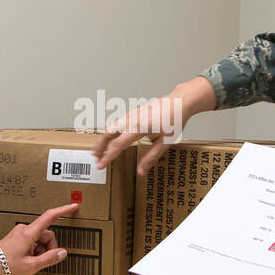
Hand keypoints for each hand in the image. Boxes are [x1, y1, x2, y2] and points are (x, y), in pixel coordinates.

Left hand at [0, 203, 79, 274]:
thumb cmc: (5, 266)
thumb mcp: (31, 266)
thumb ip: (49, 258)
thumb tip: (62, 253)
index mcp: (28, 233)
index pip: (49, 217)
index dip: (63, 210)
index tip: (72, 206)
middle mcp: (24, 229)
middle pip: (46, 235)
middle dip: (48, 248)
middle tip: (40, 261)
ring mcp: (19, 233)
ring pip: (39, 239)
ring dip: (40, 251)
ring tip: (30, 262)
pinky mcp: (16, 237)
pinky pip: (32, 241)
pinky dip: (34, 250)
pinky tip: (26, 260)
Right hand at [93, 77, 213, 175]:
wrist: (179, 102)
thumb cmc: (175, 121)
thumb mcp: (165, 143)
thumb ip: (151, 158)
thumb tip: (140, 172)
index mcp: (138, 128)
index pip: (118, 145)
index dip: (108, 157)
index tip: (100, 165)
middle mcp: (132, 120)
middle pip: (108, 133)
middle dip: (100, 146)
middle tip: (95, 158)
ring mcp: (132, 115)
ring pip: (111, 127)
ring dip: (104, 139)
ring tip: (100, 150)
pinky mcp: (133, 113)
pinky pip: (117, 123)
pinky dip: (111, 132)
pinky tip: (112, 138)